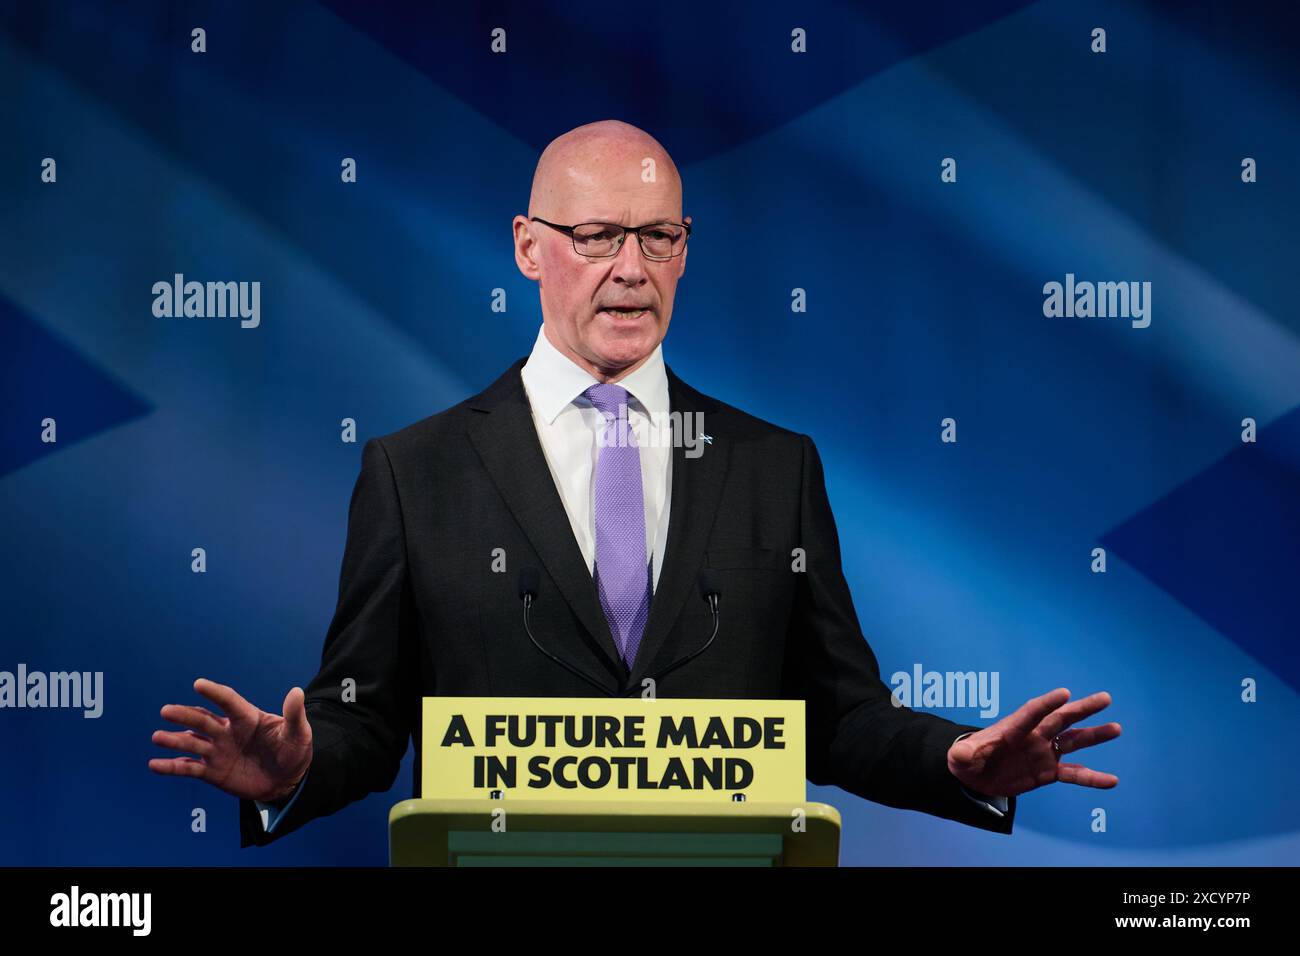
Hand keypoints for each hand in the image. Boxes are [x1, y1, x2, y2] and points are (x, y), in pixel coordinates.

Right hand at [148, 678, 312, 802]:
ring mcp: (218, 751)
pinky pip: (189, 768)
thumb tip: (296, 692)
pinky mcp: (212, 771)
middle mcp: (228, 731)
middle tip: (166, 711)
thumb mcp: (298, 734)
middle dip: (185, 715)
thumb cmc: (293, 752)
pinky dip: (172, 766)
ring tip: (157, 737)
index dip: (215, 693)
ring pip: (192, 743)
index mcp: (247, 718)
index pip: (229, 702)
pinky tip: (155, 765)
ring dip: (174, 740)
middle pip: (203, 720)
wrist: (287, 781)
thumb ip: (294, 715)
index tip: (198, 684)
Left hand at [947, 688, 1119, 797]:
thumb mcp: (960, 757)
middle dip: (1081, 708)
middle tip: (1105, 698)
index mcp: (1012, 729)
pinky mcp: (1048, 771)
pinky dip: (1092, 777)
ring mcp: (1043, 752)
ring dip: (1094, 735)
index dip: (1046, 704)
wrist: (976, 775)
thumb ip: (963, 753)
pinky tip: (1112, 780)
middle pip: (1060, 719)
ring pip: (1072, 741)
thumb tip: (960, 753)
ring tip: (1116, 728)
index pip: (1031, 713)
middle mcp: (1033, 736)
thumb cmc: (967, 760)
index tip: (1064, 693)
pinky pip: (1074, 774)